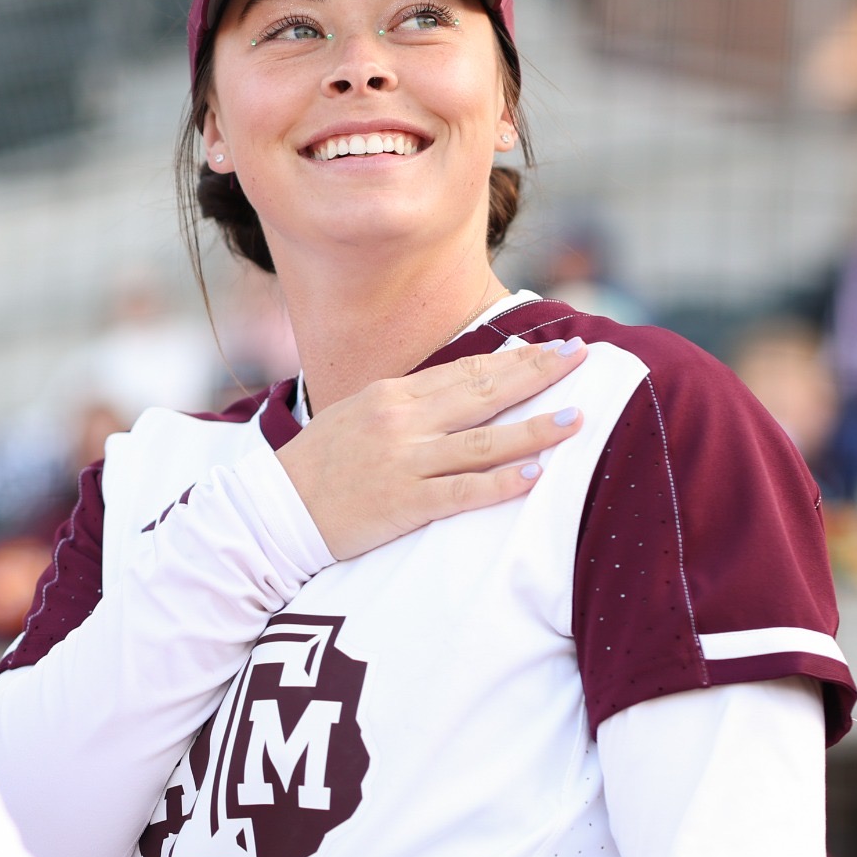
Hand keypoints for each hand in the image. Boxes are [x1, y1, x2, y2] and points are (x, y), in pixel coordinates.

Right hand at [276, 339, 587, 561]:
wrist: (275, 509)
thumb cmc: (320, 464)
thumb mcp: (359, 414)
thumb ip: (409, 402)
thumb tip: (462, 388)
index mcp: (392, 394)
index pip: (467, 370)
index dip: (516, 359)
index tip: (557, 347)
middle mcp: (402, 420)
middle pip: (482, 393)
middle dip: (536, 375)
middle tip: (582, 358)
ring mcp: (404, 462)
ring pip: (481, 442)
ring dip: (532, 430)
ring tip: (574, 420)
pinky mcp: (403, 504)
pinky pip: (461, 492)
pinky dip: (498, 484)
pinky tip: (532, 476)